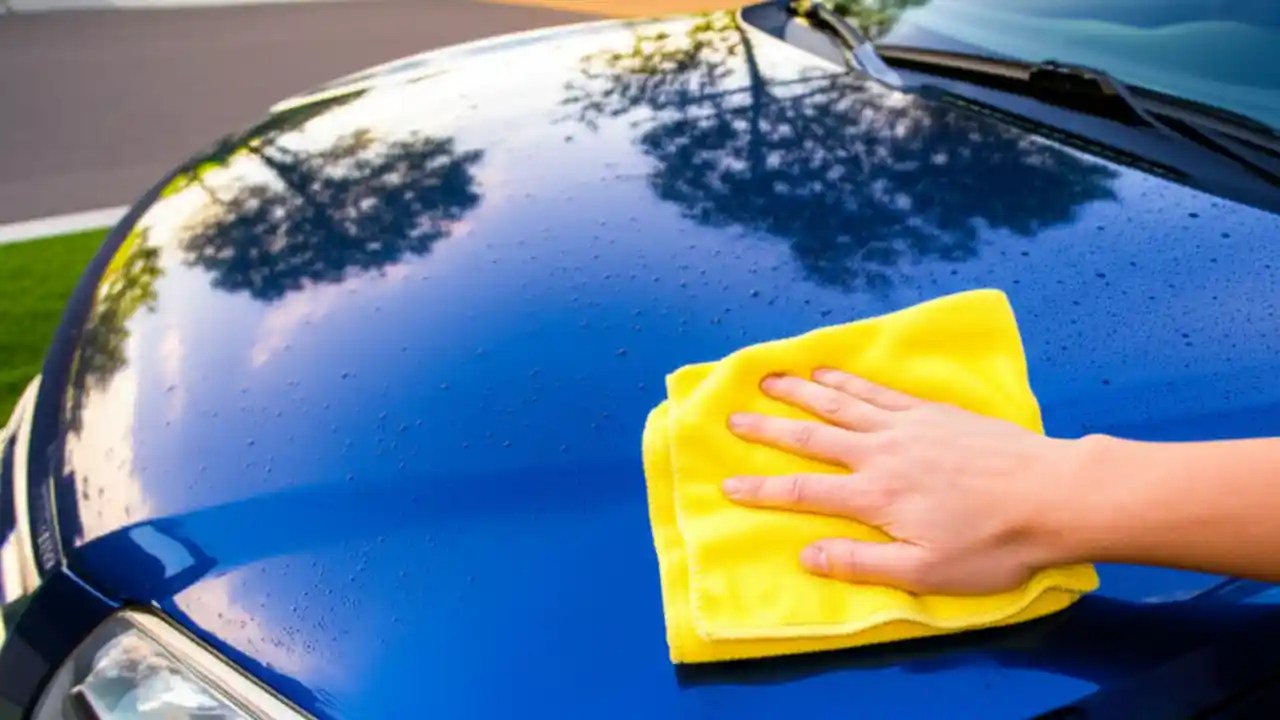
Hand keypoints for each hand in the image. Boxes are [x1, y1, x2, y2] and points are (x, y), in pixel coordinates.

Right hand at [724, 369, 1083, 594]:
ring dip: (799, 391)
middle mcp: (880, 453)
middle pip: (811, 438)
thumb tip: (806, 555)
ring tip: (767, 379)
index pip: (804, 491)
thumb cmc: (993, 545)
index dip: (762, 489)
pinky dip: (847, 380)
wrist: (1052, 495)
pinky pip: (876, 390)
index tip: (727, 483)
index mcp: (875, 497)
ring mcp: (905, 426)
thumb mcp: (927, 572)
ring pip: (838, 403)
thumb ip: (862, 563)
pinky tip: (829, 371)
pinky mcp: (930, 411)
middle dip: (767, 429)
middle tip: (731, 418)